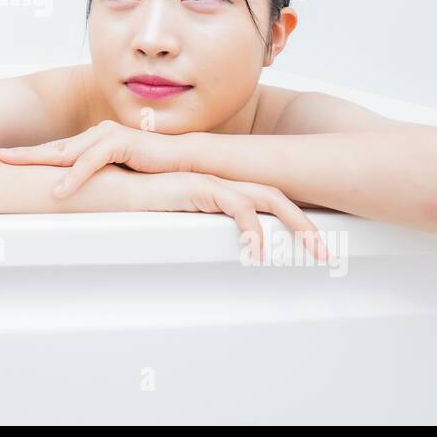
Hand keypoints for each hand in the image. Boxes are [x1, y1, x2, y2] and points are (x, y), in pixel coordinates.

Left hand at [0, 119, 192, 196]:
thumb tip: (77, 196)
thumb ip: (98, 179)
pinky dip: (74, 176)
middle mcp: (96, 134)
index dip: (29, 156)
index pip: (54, 150)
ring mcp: (107, 136)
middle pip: (52, 147)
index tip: (4, 160)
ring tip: (13, 169)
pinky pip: (91, 162)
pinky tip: (59, 190)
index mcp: (92, 140)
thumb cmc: (153, 169)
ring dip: (39, 162)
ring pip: (66, 152)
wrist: (185, 160)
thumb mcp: (117, 175)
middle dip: (23, 154)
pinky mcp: (120, 144)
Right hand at [127, 169, 328, 263]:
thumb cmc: (138, 204)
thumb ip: (202, 228)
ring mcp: (215, 181)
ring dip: (297, 225)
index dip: (293, 220)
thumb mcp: (181, 219)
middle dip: (308, 225)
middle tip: (327, 254)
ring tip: (313, 253)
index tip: (311, 246)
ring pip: (270, 199)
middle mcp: (224, 181)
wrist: (109, 187)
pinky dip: (253, 230)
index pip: (269, 200)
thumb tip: (222, 253)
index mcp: (223, 188)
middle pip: (279, 197)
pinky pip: (238, 207)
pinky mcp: (200, 186)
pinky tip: (258, 252)